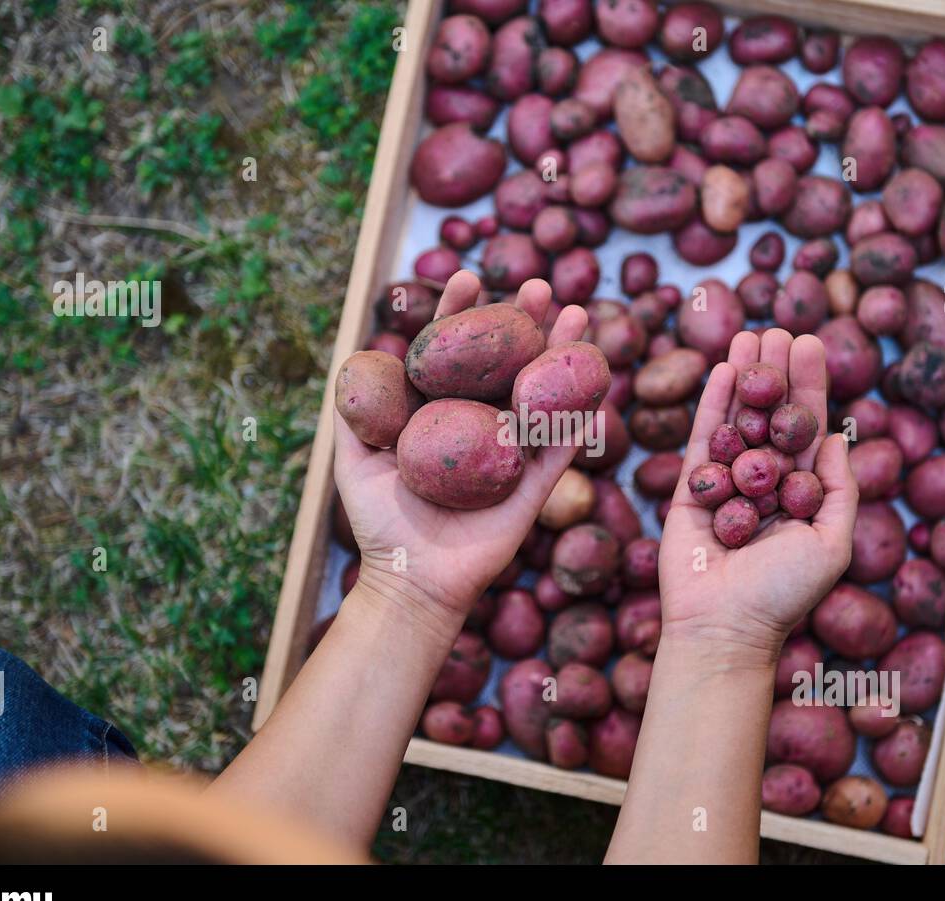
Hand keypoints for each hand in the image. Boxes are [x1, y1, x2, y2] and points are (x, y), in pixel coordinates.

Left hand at [333, 270, 588, 633]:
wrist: (410, 579)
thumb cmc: (378, 522)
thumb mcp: (352, 457)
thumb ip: (353, 411)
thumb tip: (354, 355)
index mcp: (442, 413)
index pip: (455, 351)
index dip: (463, 314)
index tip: (469, 277)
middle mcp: (481, 425)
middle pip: (508, 361)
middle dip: (524, 321)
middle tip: (539, 285)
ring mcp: (512, 452)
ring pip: (542, 392)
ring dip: (561, 351)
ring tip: (576, 310)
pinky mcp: (537, 484)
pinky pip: (563, 441)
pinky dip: (579, 408)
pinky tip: (592, 372)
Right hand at [658, 329, 857, 661]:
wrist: (724, 625)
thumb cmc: (783, 593)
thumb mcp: (832, 542)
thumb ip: (839, 490)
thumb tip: (842, 436)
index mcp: (800, 494)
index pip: (807, 429)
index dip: (810, 386)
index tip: (811, 344)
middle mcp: (764, 482)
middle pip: (771, 415)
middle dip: (776, 372)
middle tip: (781, 328)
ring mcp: (726, 482)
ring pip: (737, 419)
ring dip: (744, 376)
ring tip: (750, 334)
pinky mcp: (691, 488)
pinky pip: (703, 438)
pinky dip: (713, 403)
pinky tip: (723, 368)